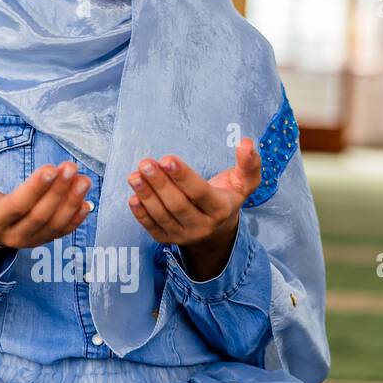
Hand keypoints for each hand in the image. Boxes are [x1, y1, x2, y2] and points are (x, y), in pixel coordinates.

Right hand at [0, 147, 91, 249]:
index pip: (16, 206)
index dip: (35, 189)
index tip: (51, 168)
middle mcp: (13, 235)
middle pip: (40, 216)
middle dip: (58, 192)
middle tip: (71, 167)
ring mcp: (30, 240)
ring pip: (55, 225)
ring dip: (72, 202)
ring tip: (83, 179)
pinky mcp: (43, 240)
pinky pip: (63, 232)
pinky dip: (76, 217)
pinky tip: (86, 200)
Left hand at [127, 138, 261, 270]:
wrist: (218, 231)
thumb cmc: (228, 197)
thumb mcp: (245, 182)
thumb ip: (249, 163)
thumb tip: (246, 142)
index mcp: (221, 209)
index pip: (199, 193)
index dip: (183, 176)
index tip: (167, 159)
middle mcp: (203, 226)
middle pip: (178, 205)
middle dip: (160, 183)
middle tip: (146, 163)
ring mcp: (184, 235)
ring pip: (163, 216)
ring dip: (146, 195)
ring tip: (135, 175)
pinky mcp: (168, 240)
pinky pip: (152, 228)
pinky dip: (141, 214)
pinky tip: (133, 197)